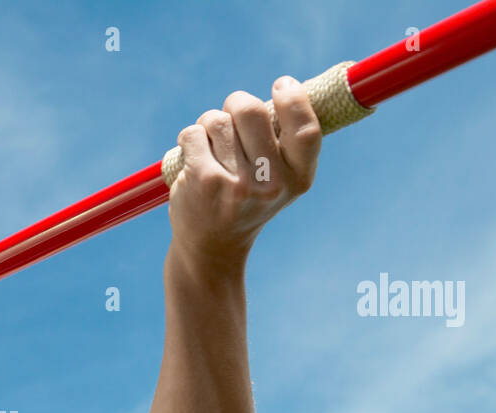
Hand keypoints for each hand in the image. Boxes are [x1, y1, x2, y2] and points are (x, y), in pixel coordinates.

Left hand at [168, 76, 321, 270]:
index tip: (282, 84)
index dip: (293, 99)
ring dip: (209, 126)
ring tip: (212, 149)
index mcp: (298, 178)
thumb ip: (285, 140)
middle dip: (236, 103)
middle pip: (250, 110)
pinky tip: (194, 158)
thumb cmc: (247, 199)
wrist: (211, 245)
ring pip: (216, 120)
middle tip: (232, 116)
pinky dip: (189, 139)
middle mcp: (271, 183)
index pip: (305, 129)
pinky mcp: (204, 181)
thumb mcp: (279, 178)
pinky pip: (193, 133)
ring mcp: (236, 183)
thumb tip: (287, 87)